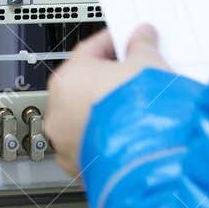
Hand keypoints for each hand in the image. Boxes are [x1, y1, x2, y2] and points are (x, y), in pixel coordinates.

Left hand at [46, 24, 171, 177]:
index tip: (126, 41)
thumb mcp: (147, 64)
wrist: (150, 161)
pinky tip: (129, 133)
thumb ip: (141, 46)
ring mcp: (66, 145)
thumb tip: (142, 38)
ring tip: (135, 107)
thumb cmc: (140, 113)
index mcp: (66, 80)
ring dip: (106, 111)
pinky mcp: (80, 169)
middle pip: (83, 87)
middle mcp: (58, 114)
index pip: (88, 50)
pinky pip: (92, 145)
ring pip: (85, 119)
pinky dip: (107, 138)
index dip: (112, 42)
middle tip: (132, 74)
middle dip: (108, 79)